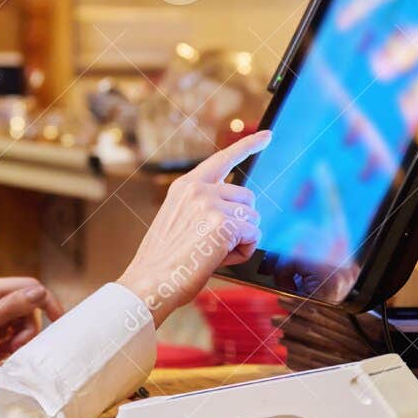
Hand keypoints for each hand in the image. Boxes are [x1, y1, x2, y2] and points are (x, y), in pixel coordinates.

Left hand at [0, 276, 64, 374]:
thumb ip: (12, 306)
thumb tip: (40, 292)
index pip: (27, 286)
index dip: (45, 301)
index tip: (59, 320)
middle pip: (27, 305)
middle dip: (26, 329)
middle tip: (15, 347)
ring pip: (23, 320)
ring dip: (20, 338)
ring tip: (5, 352)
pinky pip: (14, 331)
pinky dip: (13, 344)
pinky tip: (0, 354)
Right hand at [116, 131, 271, 327]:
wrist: (149, 282)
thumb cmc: (164, 262)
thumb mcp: (179, 222)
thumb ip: (204, 208)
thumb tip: (239, 213)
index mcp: (185, 186)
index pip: (222, 158)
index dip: (248, 145)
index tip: (267, 136)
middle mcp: (198, 189)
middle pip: (248, 198)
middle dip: (241, 223)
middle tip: (214, 244)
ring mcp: (211, 204)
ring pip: (253, 218)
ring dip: (242, 239)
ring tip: (213, 253)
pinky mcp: (224, 224)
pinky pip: (254, 236)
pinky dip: (244, 252)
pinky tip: (219, 259)